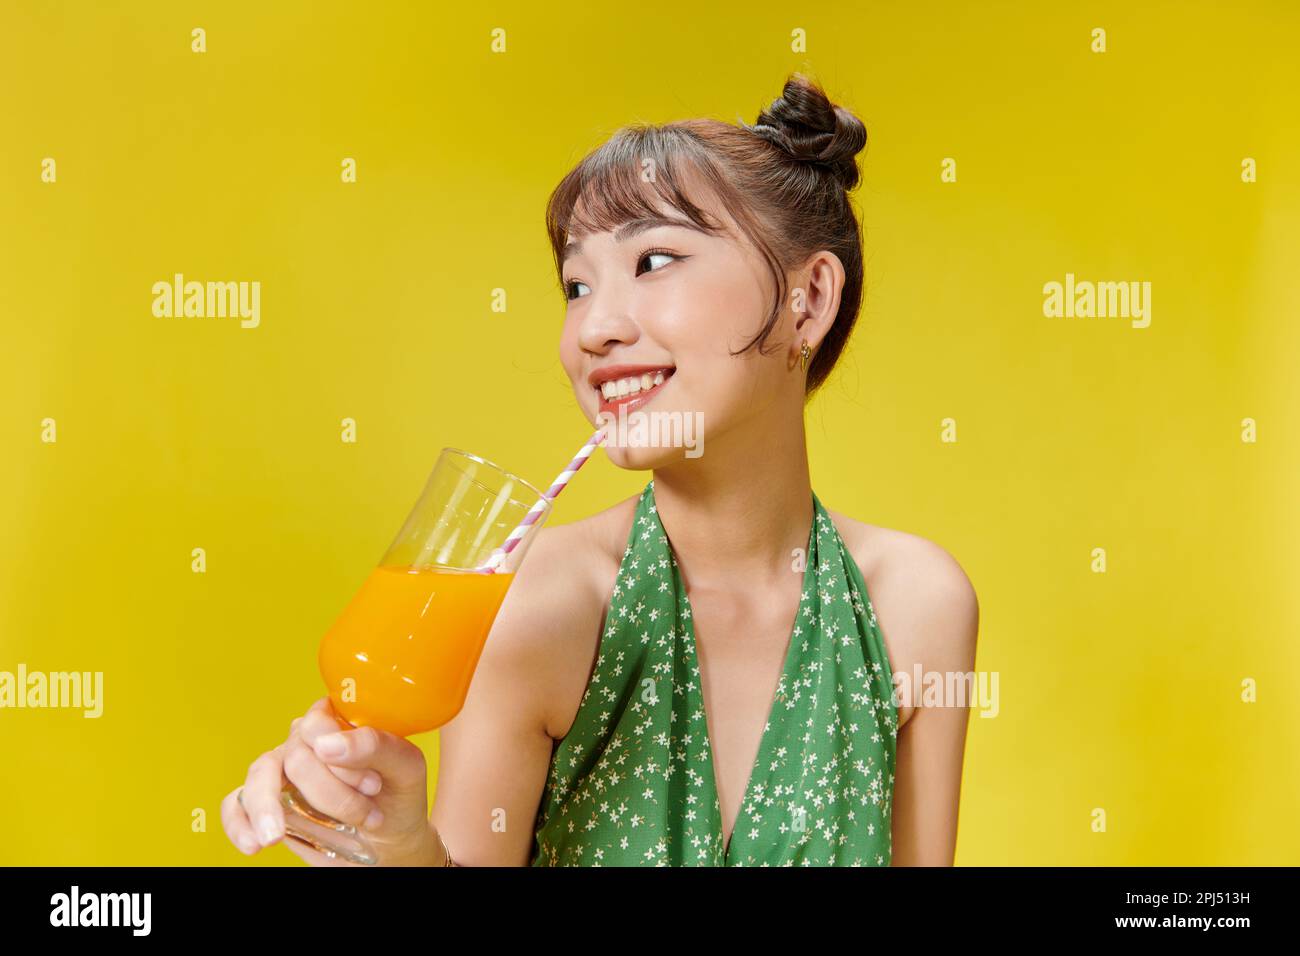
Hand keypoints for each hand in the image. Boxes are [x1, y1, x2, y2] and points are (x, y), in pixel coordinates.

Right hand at [221, 696, 442, 865]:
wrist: (390, 843)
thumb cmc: (398, 797)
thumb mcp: (406, 768)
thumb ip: (376, 746)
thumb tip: (328, 744)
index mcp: (337, 720)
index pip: (318, 724)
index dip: (340, 759)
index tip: (372, 787)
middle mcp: (305, 740)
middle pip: (293, 755)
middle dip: (327, 793)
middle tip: (363, 815)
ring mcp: (282, 772)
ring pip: (259, 774)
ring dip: (267, 807)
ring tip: (276, 837)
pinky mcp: (267, 804)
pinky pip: (235, 804)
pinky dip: (238, 822)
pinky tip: (254, 843)